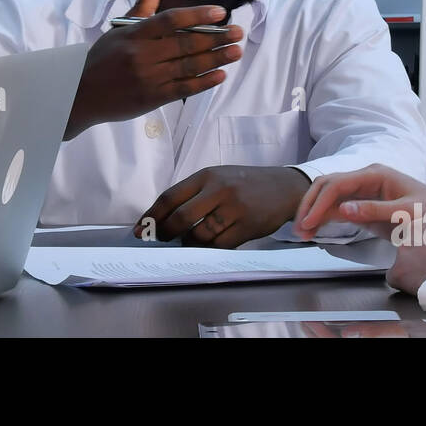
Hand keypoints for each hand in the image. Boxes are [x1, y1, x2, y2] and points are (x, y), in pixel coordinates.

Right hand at [64, 0, 242, 139]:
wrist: (82, 95)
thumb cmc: (103, 58)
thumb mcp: (120, 29)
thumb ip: (143, 5)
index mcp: (135, 34)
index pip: (170, 20)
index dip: (197, 16)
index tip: (220, 12)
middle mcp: (142, 55)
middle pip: (185, 44)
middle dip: (216, 38)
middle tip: (238, 32)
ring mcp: (149, 78)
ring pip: (188, 66)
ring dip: (216, 59)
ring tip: (236, 51)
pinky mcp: (153, 98)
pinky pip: (183, 89)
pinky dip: (203, 82)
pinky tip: (220, 75)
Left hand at [134, 165, 311, 247]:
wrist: (284, 187)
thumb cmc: (245, 183)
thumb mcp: (219, 177)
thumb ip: (195, 194)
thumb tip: (163, 218)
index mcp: (207, 175)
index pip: (170, 197)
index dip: (152, 215)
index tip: (140, 229)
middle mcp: (219, 190)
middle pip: (181, 218)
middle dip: (165, 233)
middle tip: (160, 240)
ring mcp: (234, 208)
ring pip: (199, 235)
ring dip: (188, 244)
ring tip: (187, 243)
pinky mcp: (247, 226)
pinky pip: (219, 245)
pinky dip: (209, 249)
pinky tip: (206, 246)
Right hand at [291, 163, 425, 294]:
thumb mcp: (407, 212)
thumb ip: (376, 210)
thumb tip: (345, 210)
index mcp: (374, 174)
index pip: (338, 184)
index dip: (320, 202)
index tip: (309, 221)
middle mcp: (364, 178)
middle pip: (327, 185)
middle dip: (310, 205)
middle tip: (299, 228)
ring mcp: (361, 189)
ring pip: (328, 195)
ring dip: (313, 212)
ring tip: (302, 233)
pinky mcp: (361, 203)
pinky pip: (336, 207)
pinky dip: (323, 217)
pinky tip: (314, 229)